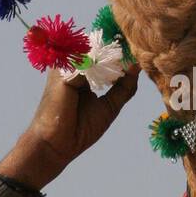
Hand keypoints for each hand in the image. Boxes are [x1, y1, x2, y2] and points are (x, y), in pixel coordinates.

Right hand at [0, 65, 140, 190]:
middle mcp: (72, 68)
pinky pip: (86, 62)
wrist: (58, 145)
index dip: (120, 55)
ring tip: (129, 61)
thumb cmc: (81, 128)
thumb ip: (123, 86)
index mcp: (82, 75)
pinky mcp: (62, 73)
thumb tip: (137, 67)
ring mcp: (65, 68)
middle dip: (118, 52)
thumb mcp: (110, 106)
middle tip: (137, 52)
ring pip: (93, 54)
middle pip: (98, 51)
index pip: (103, 57)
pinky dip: (102, 66)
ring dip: (112, 57)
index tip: (137, 53)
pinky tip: (116, 73)